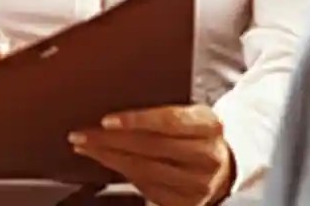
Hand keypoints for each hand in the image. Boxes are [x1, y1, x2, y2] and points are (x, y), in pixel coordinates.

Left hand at [69, 105, 235, 205]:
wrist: (226, 165)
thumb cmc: (200, 134)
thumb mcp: (192, 115)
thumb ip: (165, 112)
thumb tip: (118, 112)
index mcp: (210, 125)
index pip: (170, 121)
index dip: (136, 120)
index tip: (106, 120)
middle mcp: (207, 156)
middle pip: (151, 147)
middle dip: (110, 140)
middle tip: (82, 133)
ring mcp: (197, 184)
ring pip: (144, 170)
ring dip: (108, 157)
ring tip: (85, 146)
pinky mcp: (186, 203)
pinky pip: (145, 187)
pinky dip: (121, 173)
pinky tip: (106, 161)